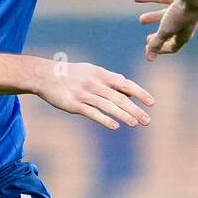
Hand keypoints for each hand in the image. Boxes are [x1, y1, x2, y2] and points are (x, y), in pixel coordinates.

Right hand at [36, 59, 153, 131]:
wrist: (45, 76)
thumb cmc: (71, 74)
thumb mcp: (92, 71)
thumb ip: (110, 80)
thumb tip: (128, 90)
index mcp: (101, 74)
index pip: (125, 84)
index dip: (140, 93)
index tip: (152, 103)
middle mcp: (94, 83)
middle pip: (119, 98)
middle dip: (135, 109)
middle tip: (147, 120)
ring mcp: (84, 94)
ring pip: (108, 106)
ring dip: (123, 116)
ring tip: (135, 124)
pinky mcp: (74, 105)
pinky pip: (92, 113)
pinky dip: (104, 120)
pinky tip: (115, 126)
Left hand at [135, 0, 197, 60]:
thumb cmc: (181, 14)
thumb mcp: (166, 30)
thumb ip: (157, 43)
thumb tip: (149, 59)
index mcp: (185, 34)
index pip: (173, 46)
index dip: (161, 50)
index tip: (148, 50)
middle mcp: (185, 23)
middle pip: (170, 32)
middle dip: (158, 36)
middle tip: (147, 39)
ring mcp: (183, 9)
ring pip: (165, 15)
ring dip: (153, 17)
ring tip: (141, 20)